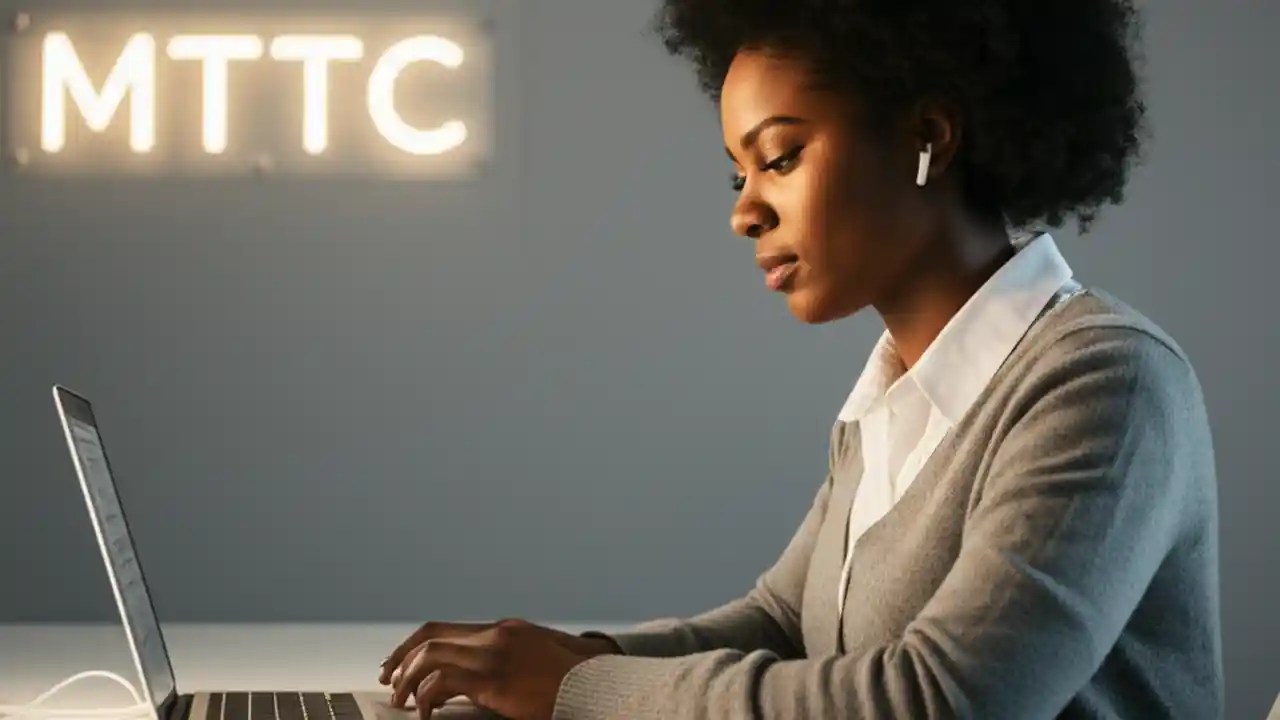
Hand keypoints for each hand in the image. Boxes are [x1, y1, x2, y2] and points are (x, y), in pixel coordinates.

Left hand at [378, 618, 620, 719]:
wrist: (599, 684)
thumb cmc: (576, 680)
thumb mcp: (542, 660)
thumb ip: (512, 660)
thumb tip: (483, 682)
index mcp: (505, 629)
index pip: (447, 628)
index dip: (416, 645)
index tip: (399, 663)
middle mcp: (495, 635)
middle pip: (430, 634)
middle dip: (401, 657)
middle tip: (388, 679)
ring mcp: (494, 654)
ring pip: (430, 655)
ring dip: (408, 678)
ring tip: (401, 701)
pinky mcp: (494, 679)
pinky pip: (443, 683)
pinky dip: (427, 697)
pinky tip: (426, 713)